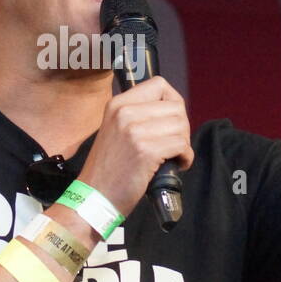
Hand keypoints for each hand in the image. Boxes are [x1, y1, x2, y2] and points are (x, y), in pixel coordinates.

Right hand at [76, 76, 194, 218]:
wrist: (95, 197)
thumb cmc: (109, 168)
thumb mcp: (115, 130)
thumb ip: (138, 115)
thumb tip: (172, 111)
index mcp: (117, 104)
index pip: (159, 84)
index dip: (173, 102)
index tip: (170, 122)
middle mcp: (125, 112)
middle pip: (175, 106)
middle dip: (182, 127)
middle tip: (172, 145)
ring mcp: (134, 131)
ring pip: (181, 125)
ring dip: (183, 143)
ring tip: (172, 156)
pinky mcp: (145, 151)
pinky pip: (181, 145)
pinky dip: (185, 157)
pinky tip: (175, 165)